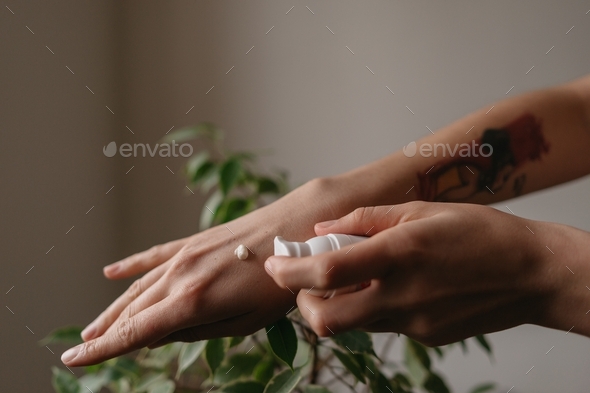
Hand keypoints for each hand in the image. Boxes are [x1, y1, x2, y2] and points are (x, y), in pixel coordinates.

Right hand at [61, 179, 342, 365]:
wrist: (296, 230)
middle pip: (134, 311)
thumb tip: (162, 334)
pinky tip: (111, 272)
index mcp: (193, 302)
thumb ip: (198, 329)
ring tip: (93, 326)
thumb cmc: (278, 283)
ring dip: (115, 307)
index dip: (104, 348)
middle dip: (107, 332)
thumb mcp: (244, 320)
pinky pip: (155, 256)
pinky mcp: (195, 242)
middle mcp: (181, 276)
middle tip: (82, 348)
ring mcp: (185, 256)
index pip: (137, 331)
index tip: (75, 359)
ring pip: (139, 286)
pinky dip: (132, 266)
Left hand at [264, 202, 575, 345]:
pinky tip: (395, 285)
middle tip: (306, 281)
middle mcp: (402, 295)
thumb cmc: (478, 231)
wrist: (530, 272)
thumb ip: (366, 220)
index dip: (290, 271)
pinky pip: (384, 324)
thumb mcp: (421, 209)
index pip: (326, 272)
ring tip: (355, 274)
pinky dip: (374, 306)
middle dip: (303, 302)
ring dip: (338, 302)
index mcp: (400, 254)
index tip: (274, 264)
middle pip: (326, 319)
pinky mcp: (425, 336)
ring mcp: (414, 322)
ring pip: (354, 323)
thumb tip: (324, 230)